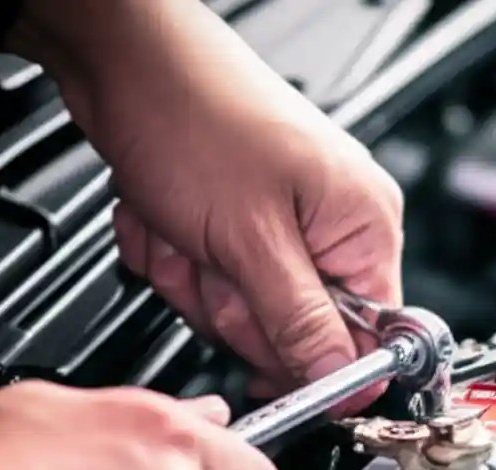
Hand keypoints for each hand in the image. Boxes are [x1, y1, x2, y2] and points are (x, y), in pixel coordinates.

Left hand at [11, 0, 404, 409]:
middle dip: (235, 307)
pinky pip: (210, 281)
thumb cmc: (197, 118)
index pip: (371, 336)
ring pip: (243, 310)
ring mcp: (283, 223)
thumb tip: (341, 378)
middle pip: (298, 330)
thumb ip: (300, 321)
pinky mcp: (239, 222)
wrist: (124, 64)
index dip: (320, 366)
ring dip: (196, 279)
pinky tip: (165, 220)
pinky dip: (175, 259)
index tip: (276, 379)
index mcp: (364, 225)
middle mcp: (333, 225)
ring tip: (183, 229)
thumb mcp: (252, 239)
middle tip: (212, 262)